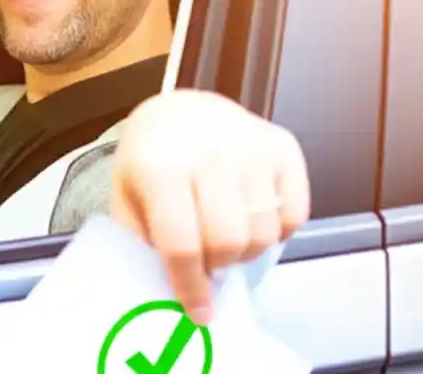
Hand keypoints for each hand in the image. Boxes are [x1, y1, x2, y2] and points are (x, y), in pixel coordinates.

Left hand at [108, 89, 309, 325]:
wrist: (179, 110)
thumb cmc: (150, 161)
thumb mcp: (127, 198)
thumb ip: (143, 244)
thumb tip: (167, 299)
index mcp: (160, 167)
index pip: (181, 244)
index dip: (191, 286)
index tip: (199, 312)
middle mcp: (210, 153)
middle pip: (229, 242)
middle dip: (219, 266)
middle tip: (208, 263)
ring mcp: (251, 146)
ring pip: (264, 233)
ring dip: (246, 251)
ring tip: (226, 238)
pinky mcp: (283, 146)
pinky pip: (295, 214)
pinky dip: (277, 231)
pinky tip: (252, 219)